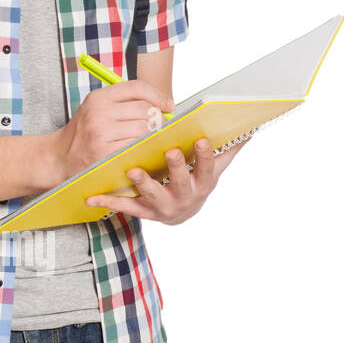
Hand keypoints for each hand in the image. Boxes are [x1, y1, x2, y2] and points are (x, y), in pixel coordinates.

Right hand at [56, 79, 175, 179]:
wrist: (60, 157)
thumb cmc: (84, 133)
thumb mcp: (96, 109)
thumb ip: (122, 102)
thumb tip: (161, 104)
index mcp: (98, 97)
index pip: (137, 87)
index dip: (158, 95)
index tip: (168, 105)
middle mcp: (99, 112)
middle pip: (145, 109)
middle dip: (158, 118)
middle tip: (158, 127)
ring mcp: (101, 132)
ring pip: (144, 128)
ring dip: (152, 135)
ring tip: (148, 139)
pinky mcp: (105, 152)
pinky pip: (137, 146)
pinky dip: (144, 148)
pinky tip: (141, 150)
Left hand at [84, 136, 251, 224]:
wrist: (179, 213)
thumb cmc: (195, 181)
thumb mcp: (212, 169)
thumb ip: (227, 149)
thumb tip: (250, 128)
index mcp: (203, 183)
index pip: (207, 168)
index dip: (205, 155)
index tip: (201, 139)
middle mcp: (185, 197)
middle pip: (181, 181)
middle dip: (176, 167)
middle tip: (170, 151)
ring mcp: (163, 206)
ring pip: (153, 195)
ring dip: (143, 183)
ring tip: (133, 170)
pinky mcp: (143, 212)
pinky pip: (125, 207)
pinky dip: (108, 202)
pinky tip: (93, 197)